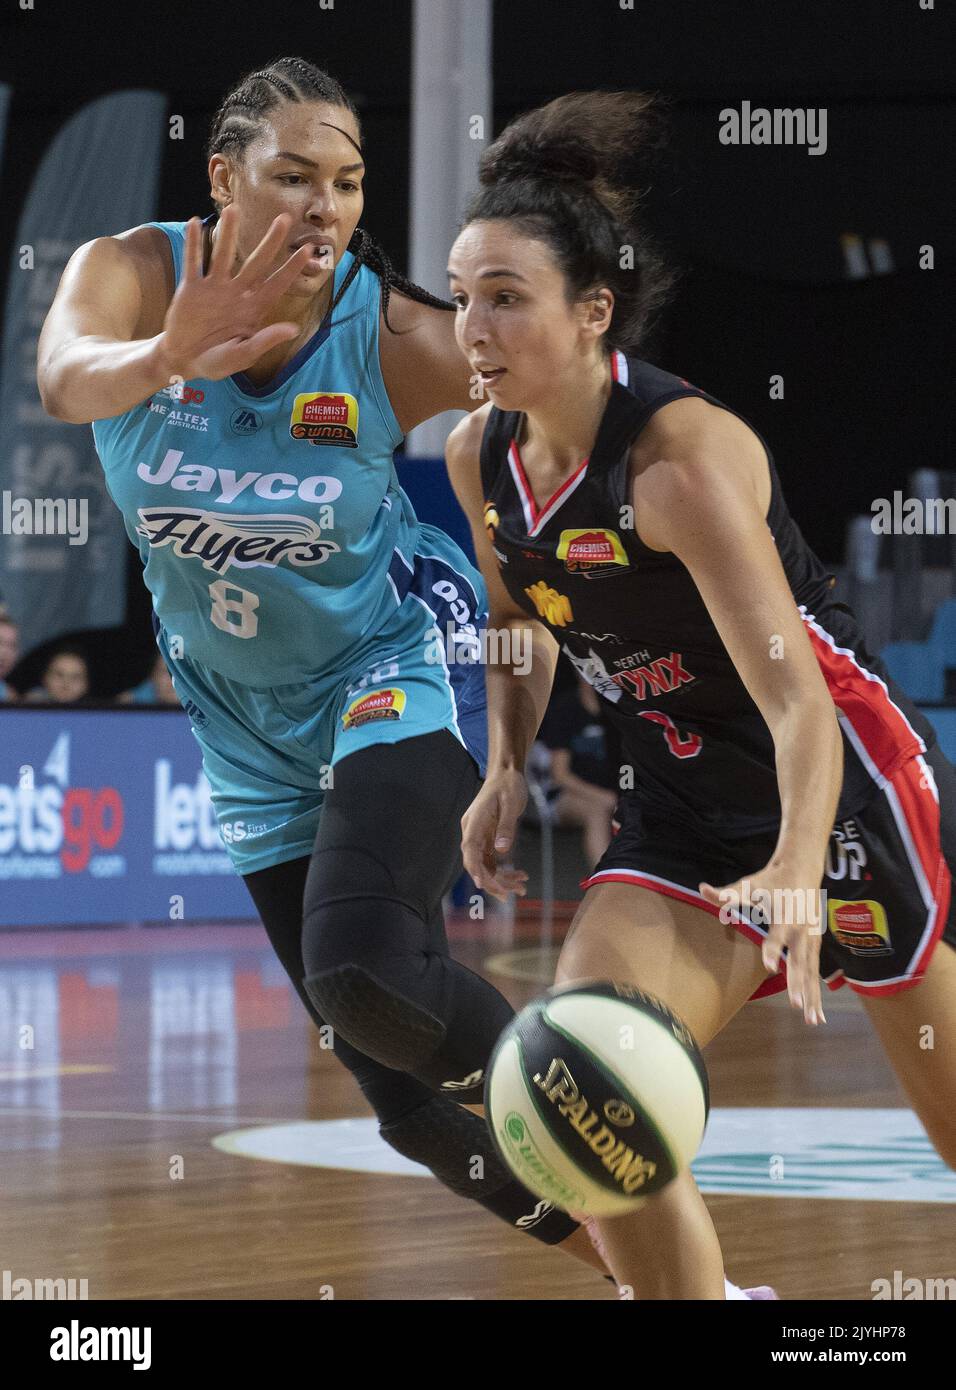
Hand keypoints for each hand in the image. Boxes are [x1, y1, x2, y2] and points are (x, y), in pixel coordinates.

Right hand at [157, 207, 315, 381]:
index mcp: (253, 309)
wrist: (185, 361)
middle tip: (284, 218)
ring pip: (223, 255)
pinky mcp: (191, 288)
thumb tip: (292, 329)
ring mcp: (214, 288)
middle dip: (271, 241)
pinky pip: (193, 262)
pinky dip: (193, 244)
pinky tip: (194, 222)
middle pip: (257, 262)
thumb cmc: (217, 361)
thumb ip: (265, 340)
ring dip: (228, 234)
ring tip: (232, 209)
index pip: (277, 285)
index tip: (308, 251)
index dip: (292, 269)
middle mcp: (237, 293)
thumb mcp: (243, 355)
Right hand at [461, 769, 529, 901]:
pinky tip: (519, 876)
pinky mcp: (487, 839)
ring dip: (501, 879)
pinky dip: (503, 870)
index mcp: (474, 822)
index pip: (469, 850)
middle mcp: (472, 831)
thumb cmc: (508, 786)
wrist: (507, 774)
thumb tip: (502, 850)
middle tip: (511, 894)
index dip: (475, 868)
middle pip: (476, 862)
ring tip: (521, 888)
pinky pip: (492, 860)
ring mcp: (479, 836)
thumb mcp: (511, 804)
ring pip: (485, 865)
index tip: (483, 884)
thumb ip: (506, 826)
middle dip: (492, 881)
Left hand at [699, 863, 825, 1025]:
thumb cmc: (773, 879)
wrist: (804, 867)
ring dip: (812, 996)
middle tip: (796, 1006)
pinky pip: (816, 972)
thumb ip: (728, 893)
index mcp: (785, 915)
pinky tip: (817, 1015)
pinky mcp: (815, 944)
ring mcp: (811, 938)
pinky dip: (817, 993)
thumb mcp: (750, 884)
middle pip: (800, 960)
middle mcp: (801, 929)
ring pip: (812, 972)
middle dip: (798, 983)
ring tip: (812, 1021)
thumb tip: (702, 889)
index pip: (777, 935)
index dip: (773, 949)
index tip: (769, 967)